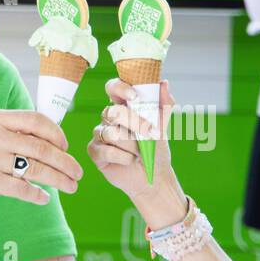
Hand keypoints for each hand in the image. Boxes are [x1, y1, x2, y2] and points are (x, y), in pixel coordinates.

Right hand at [0, 109, 82, 208]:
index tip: (65, 146)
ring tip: (71, 186)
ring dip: (59, 179)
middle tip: (78, 172)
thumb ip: (11, 131)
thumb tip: (46, 140)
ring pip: (36, 170)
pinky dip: (37, 195)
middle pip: (42, 148)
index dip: (56, 134)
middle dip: (65, 162)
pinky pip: (22, 189)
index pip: (36, 121)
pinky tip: (44, 199)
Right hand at [87, 78, 184, 225]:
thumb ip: (164, 104)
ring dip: (132, 145)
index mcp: (123, 106)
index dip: (120, 88)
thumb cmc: (156, 149)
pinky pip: (106, 150)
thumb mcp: (163, 126)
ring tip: (140, 152)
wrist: (153, 177)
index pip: (113, 87)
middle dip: (134, 123)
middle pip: (113, 112)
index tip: (134, 97)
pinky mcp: (95, 152)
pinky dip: (123, 157)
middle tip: (149, 133)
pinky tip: (130, 161)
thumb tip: (164, 83)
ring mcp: (100, 134)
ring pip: (112, 133)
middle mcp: (109, 118)